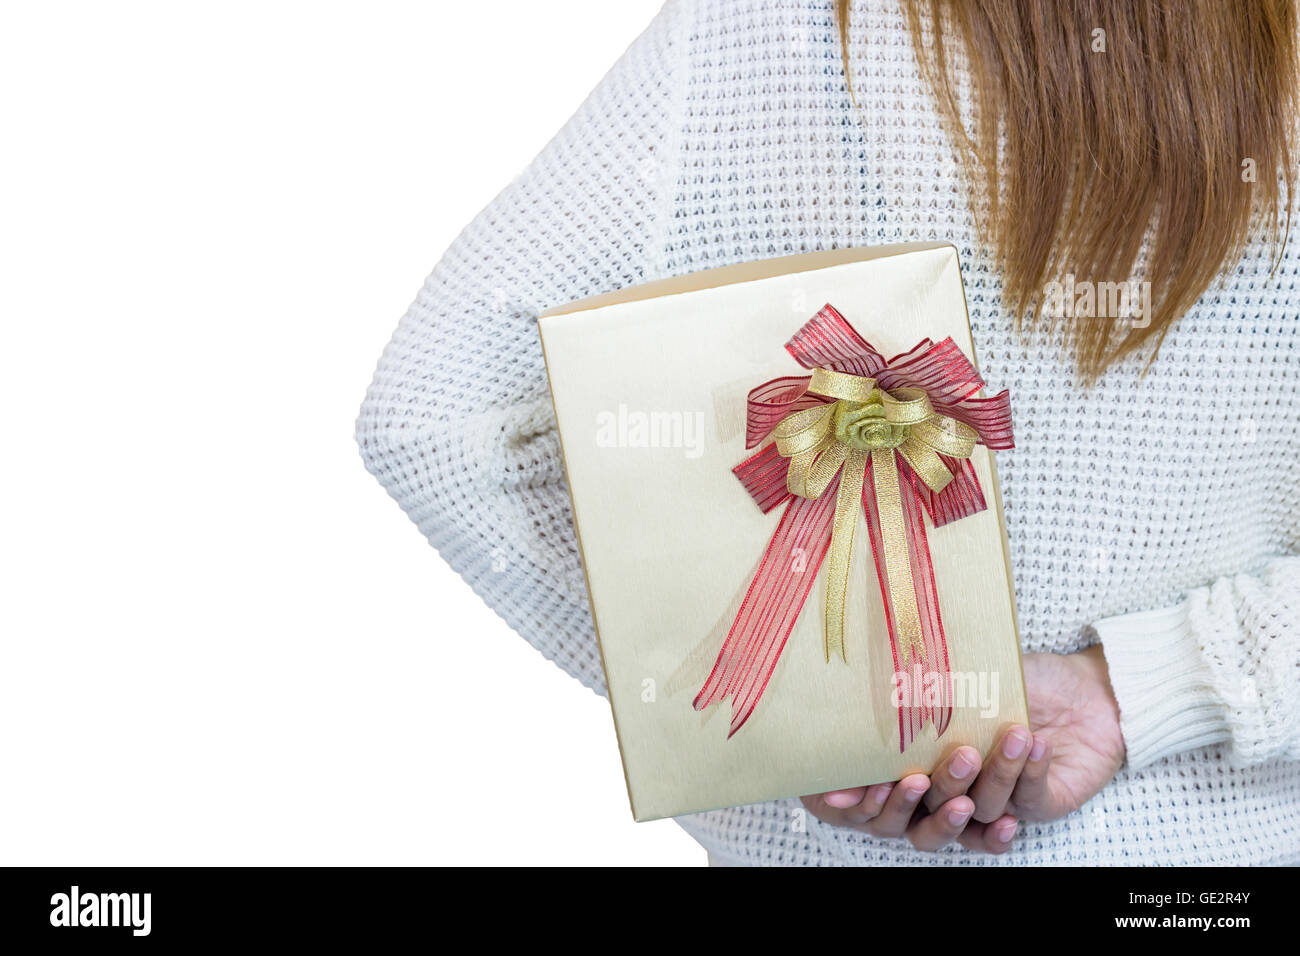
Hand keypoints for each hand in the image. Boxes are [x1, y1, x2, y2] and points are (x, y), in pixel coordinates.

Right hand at [800, 646, 1124, 850]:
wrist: (1088, 689)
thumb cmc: (1019, 680)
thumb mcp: (962, 679)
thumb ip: (921, 693)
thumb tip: (863, 681)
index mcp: (923, 767)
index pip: (879, 801)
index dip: (859, 803)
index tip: (840, 790)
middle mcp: (953, 794)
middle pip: (919, 828)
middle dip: (926, 798)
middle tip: (936, 768)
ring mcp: (994, 805)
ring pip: (976, 811)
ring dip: (990, 776)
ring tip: (1009, 735)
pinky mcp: (1038, 808)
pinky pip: (1024, 804)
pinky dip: (1027, 775)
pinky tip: (1033, 745)